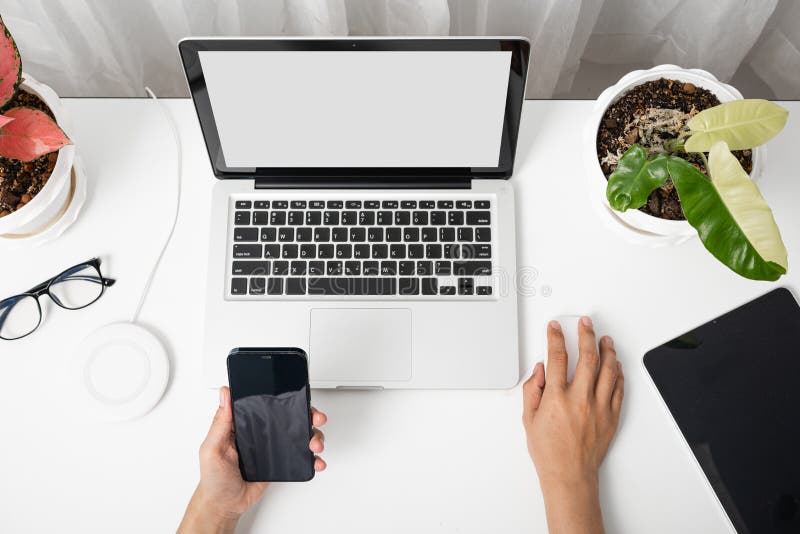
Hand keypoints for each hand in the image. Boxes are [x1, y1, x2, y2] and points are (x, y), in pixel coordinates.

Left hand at [178, 387, 327, 533]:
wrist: (225, 505)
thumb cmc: (214, 478)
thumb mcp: (212, 448)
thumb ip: (220, 422)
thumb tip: (224, 393)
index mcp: (245, 423)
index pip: (268, 403)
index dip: (285, 398)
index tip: (299, 397)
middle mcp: (261, 432)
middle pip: (290, 416)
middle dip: (308, 415)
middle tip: (315, 419)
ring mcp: (273, 447)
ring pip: (300, 435)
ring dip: (313, 436)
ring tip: (315, 445)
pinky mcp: (281, 463)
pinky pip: (300, 457)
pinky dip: (313, 459)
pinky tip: (316, 461)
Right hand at [522, 317, 623, 533]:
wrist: (570, 476)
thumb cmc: (549, 452)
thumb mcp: (529, 419)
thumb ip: (533, 390)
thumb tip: (540, 370)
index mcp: (557, 398)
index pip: (556, 358)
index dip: (555, 338)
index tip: (555, 328)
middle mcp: (580, 399)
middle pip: (587, 357)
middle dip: (586, 335)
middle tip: (585, 324)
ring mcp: (599, 407)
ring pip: (608, 369)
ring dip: (607, 350)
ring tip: (604, 339)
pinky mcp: (611, 416)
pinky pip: (618, 388)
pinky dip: (618, 373)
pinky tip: (615, 364)